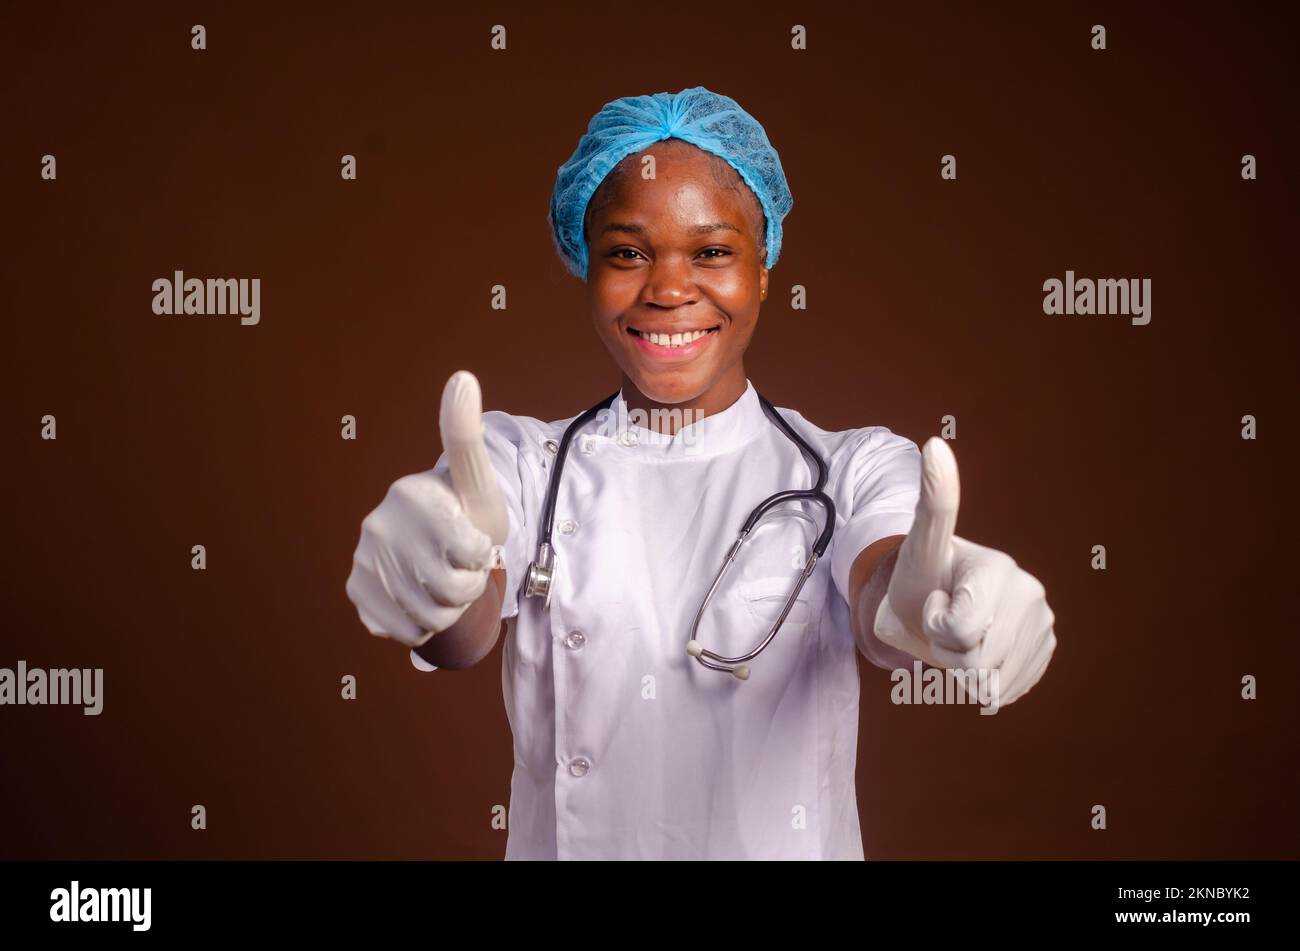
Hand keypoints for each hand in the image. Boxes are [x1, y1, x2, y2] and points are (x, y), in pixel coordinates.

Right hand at [345, 371, 508, 646]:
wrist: (442, 553)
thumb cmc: (466, 514)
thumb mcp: (477, 483)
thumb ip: (466, 437)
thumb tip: (462, 377)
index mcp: (410, 494)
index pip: (472, 552)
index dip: (483, 554)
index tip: (474, 537)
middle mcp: (377, 525)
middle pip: (452, 589)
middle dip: (468, 584)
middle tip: (459, 563)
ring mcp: (363, 561)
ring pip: (431, 615)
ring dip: (449, 608)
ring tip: (442, 580)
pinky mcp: (356, 594)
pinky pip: (405, 629)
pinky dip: (422, 625)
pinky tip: (420, 598)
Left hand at [873, 437, 1056, 706]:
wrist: (927, 604)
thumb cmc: (918, 576)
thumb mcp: (918, 546)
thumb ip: (933, 501)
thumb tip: (934, 442)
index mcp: (1000, 568)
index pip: (960, 630)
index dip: (935, 624)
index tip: (934, 597)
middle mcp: (1031, 593)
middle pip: (978, 661)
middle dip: (949, 650)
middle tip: (943, 618)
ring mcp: (1043, 624)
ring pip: (992, 682)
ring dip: (964, 668)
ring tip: (959, 633)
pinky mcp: (1044, 649)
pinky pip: (1008, 689)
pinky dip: (984, 681)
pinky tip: (977, 649)